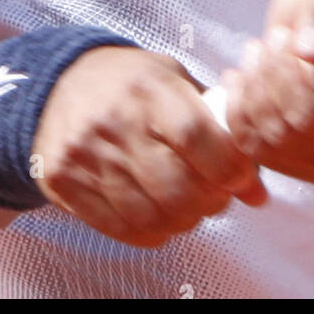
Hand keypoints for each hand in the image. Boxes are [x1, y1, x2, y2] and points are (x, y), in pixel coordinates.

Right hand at [32, 47, 267, 246]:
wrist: (57, 84)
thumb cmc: (130, 82)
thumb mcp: (172, 80)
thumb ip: (214, 122)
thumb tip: (256, 182)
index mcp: (149, 90)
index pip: (195, 136)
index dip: (228, 167)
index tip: (244, 179)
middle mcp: (116, 123)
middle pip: (176, 187)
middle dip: (211, 202)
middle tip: (220, 197)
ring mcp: (87, 157)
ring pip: (150, 215)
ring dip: (184, 221)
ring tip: (192, 208)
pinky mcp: (65, 184)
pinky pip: (119, 228)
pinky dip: (151, 233)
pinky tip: (161, 218)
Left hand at [220, 0, 313, 184]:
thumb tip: (312, 51)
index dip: (306, 69)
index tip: (284, 35)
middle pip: (313, 122)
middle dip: (275, 78)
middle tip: (265, 43)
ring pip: (287, 139)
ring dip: (255, 91)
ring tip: (253, 54)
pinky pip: (268, 153)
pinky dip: (242, 115)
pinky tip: (239, 81)